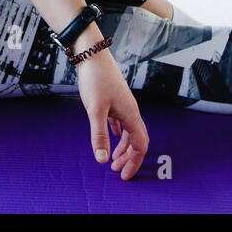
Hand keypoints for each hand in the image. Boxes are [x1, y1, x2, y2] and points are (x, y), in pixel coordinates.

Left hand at [74, 52, 148, 180]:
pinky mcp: (115, 99)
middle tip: (117, 171)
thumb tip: (102, 160)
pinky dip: (118, 134)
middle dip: (130, 158)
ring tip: (113, 159)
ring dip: (123, 147)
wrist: (92, 55)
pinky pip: (122, 122)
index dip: (134, 163)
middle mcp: (131, 110)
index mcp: (131, 115)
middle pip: (137, 140)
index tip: (124, 176)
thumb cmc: (96, 79)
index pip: (140, 145)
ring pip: (129, 132)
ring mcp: (123, 105)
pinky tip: (111, 136)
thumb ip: (99, 135)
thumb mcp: (95, 110)